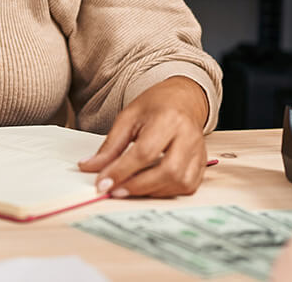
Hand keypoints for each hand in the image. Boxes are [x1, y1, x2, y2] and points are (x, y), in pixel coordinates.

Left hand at [78, 77, 209, 197]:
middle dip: (138, 186)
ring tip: (129, 188)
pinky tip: (149, 186)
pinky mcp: (202, 163)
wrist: (183, 99)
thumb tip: (89, 167)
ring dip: (151, 191)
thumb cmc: (155, 106)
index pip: (144, 152)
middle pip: (168, 171)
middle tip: (115, 190)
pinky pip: (187, 186)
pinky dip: (166, 191)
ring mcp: (199, 151)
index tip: (102, 183)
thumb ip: (110, 145)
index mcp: (169, 119)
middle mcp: (189, 136)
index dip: (122, 171)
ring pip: (180, 182)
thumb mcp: (127, 118)